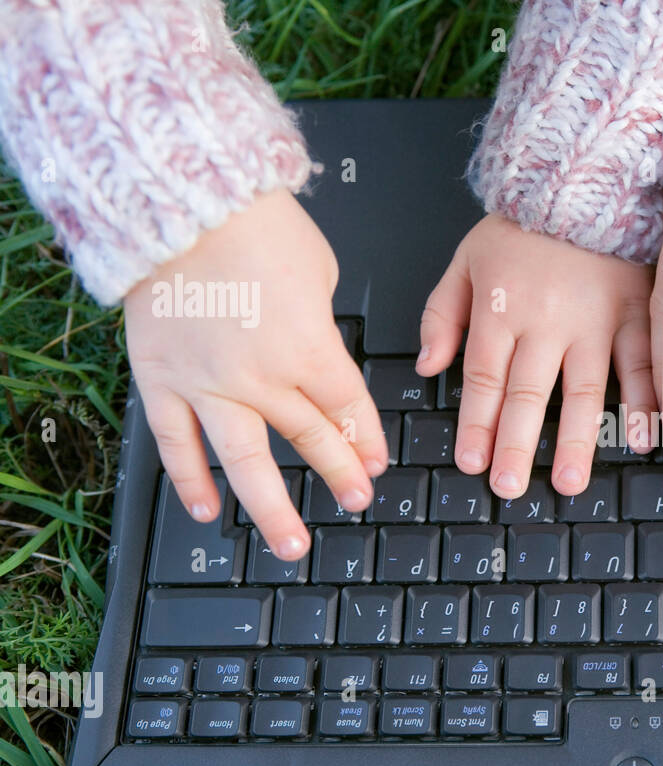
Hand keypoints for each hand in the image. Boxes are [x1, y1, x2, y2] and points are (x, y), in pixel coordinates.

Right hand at [124, 188, 388, 560]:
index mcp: (310, 350)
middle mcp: (262, 377)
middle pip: (311, 439)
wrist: (182, 201)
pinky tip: (207, 510)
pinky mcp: (162, 379)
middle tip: (356, 500)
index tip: (377, 463)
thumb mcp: (319, 273)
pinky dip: (189, 479)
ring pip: (245, 462)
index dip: (367, 441)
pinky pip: (175, 442)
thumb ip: (320, 324)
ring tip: (291, 544)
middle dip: (339, 473)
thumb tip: (318, 345)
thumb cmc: (255, 224)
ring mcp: (208, 384)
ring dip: (271, 508)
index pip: (349, 411)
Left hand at [416, 214, 654, 497]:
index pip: (483, 379)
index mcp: (501, 308)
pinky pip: (641, 361)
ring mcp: (595, 318)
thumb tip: (428, 367)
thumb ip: (442, 313)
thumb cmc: (526, 221)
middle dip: (516, 446)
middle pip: (527, 394)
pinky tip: (641, 438)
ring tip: (571, 482)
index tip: (473, 462)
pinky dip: (644, 401)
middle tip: (510, 487)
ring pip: (583, 388)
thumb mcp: (465, 258)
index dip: (477, 425)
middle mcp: (546, 320)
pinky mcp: (637, 309)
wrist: (587, 174)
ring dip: (577, 440)